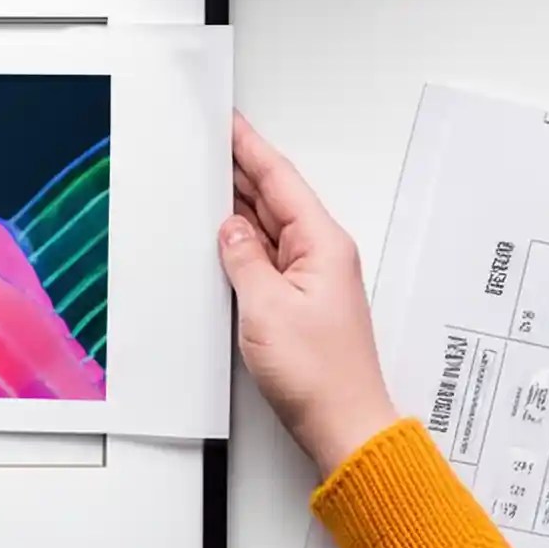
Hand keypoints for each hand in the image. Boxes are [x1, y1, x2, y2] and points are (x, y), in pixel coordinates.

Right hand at [219, 112, 397, 476]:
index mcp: (322, 244)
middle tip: (207, 143)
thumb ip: (242, 258)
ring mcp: (308, 278)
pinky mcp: (297, 301)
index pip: (279, 179)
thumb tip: (229, 229)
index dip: (249, 147)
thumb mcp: (266, 308)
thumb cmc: (320, 375)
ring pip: (267, 226)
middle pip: (274, 197)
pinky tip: (221, 237)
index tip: (228, 122)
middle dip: (239, 168)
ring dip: (236, 205)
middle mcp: (319, 255)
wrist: (343, 425)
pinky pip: (264, 256)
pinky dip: (240, 242)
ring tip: (205, 180)